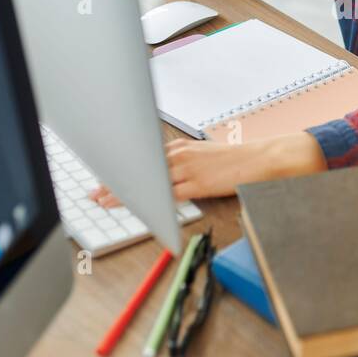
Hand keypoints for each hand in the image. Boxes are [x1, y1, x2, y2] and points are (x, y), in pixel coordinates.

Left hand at [88, 132, 327, 203]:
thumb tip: (170, 180)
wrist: (263, 159)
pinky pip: (167, 196)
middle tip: (95, 193)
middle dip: (115, 181)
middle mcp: (180, 155)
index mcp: (180, 148)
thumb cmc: (239, 161)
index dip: (122, 170)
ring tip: (105, 202)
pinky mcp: (198, 184)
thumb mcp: (207, 157)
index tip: (105, 178)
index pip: (142, 158)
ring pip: (148, 182)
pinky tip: (138, 207)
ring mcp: (188, 169)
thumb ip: (186, 166)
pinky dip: (150, 202)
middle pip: (139, 169)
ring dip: (125, 193)